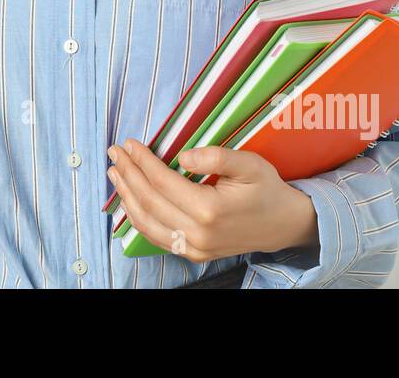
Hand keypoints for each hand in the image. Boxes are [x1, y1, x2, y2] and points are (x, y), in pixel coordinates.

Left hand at [106, 140, 319, 261]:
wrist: (283, 225)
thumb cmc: (266, 190)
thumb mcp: (249, 164)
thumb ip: (216, 157)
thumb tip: (183, 156)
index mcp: (210, 210)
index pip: (163, 182)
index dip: (142, 161)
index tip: (129, 144)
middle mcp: (198, 234)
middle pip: (149, 201)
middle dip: (128, 174)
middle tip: (115, 153)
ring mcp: (194, 248)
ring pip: (147, 223)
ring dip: (127, 196)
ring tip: (116, 173)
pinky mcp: (193, 255)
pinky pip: (157, 237)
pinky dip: (138, 218)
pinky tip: (130, 199)